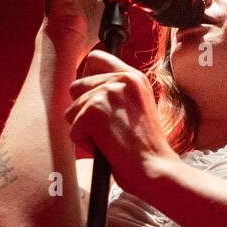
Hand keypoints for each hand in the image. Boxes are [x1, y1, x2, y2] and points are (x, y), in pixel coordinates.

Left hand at [64, 49, 181, 198]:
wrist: (155, 168)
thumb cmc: (147, 147)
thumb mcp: (139, 106)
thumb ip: (118, 92)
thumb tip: (85, 86)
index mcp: (134, 77)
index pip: (96, 58)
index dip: (87, 77)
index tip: (91, 96)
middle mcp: (121, 80)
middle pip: (77, 86)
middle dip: (83, 110)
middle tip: (107, 128)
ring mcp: (106, 93)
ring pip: (71, 109)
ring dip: (83, 128)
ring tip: (109, 139)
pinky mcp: (93, 111)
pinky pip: (72, 128)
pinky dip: (84, 142)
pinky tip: (106, 147)